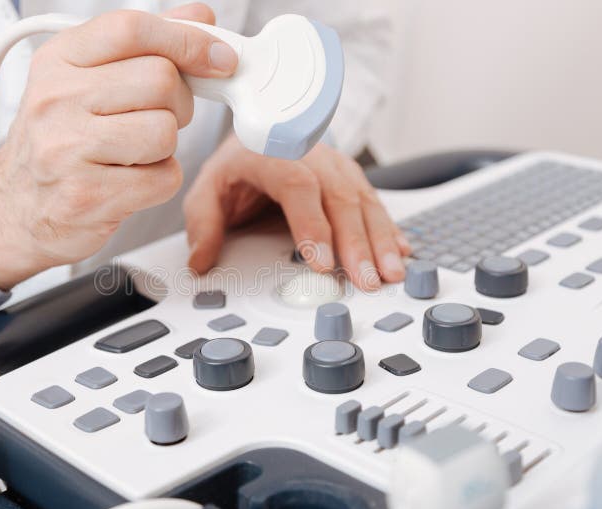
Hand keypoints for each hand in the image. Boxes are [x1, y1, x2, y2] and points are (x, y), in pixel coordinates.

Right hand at [0, 4, 237, 289]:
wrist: (16, 207)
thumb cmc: (62, 141)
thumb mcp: (87, 80)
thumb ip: (143, 46)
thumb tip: (201, 17)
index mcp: (59, 59)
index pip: (132, 29)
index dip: (188, 39)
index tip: (220, 58)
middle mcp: (57, 98)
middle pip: (161, 81)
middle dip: (177, 105)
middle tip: (155, 119)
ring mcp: (67, 149)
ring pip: (165, 132)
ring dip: (166, 148)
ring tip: (135, 153)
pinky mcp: (86, 196)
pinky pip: (163, 178)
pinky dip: (160, 182)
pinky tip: (130, 181)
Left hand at [183, 134, 410, 289]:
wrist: (258, 136)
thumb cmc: (236, 166)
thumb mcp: (207, 190)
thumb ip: (203, 224)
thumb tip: (201, 261)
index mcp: (271, 154)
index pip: (298, 187)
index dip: (313, 224)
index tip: (322, 262)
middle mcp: (310, 156)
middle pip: (340, 196)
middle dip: (357, 243)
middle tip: (365, 279)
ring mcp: (334, 165)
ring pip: (364, 199)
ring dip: (380, 238)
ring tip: (390, 272)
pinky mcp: (350, 177)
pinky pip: (374, 201)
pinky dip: (388, 228)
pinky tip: (400, 251)